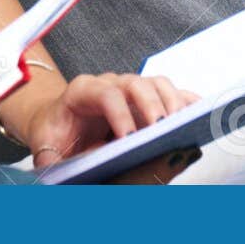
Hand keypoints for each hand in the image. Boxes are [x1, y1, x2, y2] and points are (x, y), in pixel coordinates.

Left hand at [25, 74, 197, 166]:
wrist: (56, 123)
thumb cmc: (54, 138)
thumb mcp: (46, 153)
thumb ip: (58, 160)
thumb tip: (87, 161)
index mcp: (81, 92)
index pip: (105, 94)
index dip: (120, 114)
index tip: (129, 139)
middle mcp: (108, 83)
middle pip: (135, 83)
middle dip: (151, 106)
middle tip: (162, 130)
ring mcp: (128, 88)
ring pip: (156, 83)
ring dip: (172, 102)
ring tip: (181, 127)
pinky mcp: (144, 97)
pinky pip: (169, 92)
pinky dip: (185, 101)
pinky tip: (198, 115)